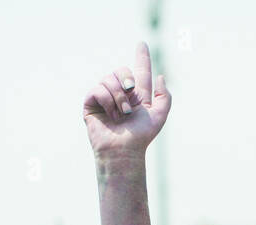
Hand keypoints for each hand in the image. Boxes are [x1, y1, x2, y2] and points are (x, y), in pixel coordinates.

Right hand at [83, 43, 170, 159]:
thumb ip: (165, 97)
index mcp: (137, 96)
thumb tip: (160, 76)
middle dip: (127, 81)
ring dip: (119, 98)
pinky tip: (110, 114)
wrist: (124, 149)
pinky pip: (98, 89)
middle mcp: (120, 94)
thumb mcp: (159, 116)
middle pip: (122, 70)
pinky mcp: (91, 102)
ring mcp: (104, 97)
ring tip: (121, 115)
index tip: (142, 43)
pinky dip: (107, 101)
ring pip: (109, 79)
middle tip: (131, 97)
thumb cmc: (140, 136)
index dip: (142, 57)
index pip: (139, 71)